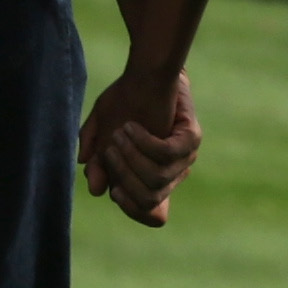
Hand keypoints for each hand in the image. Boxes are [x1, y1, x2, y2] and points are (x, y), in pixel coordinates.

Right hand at [77, 65, 199, 226]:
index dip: (134, 211)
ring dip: (130, 159)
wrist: (144, 73)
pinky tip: (131, 127)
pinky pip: (165, 154)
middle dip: (122, 177)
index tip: (115, 193)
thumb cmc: (122, 104)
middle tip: (108, 151)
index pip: (154, 214)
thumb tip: (96, 191)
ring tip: (117, 136)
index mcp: (154, 176)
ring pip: (156, 180)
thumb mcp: (102, 134)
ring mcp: (186, 157)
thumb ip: (98, 163)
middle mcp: (174, 172)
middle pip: (149, 200)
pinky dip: (143, 143)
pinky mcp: (191, 137)